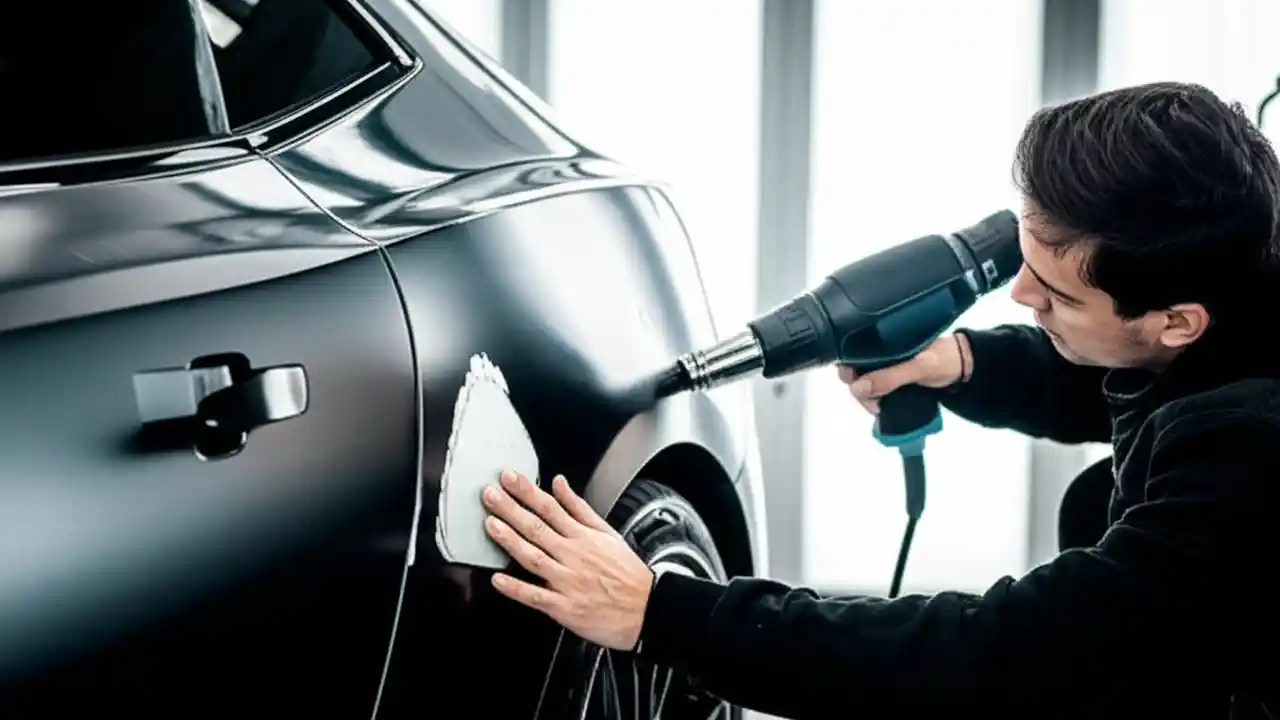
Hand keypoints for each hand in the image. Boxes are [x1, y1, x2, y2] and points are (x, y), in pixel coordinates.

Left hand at [481, 470, 654, 651]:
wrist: (648, 608)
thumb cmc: (627, 572)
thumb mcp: (608, 532)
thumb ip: (579, 507)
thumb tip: (559, 483)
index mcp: (583, 536)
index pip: (550, 507)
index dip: (526, 491)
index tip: (508, 478)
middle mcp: (573, 555)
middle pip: (537, 528)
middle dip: (510, 509)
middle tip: (490, 495)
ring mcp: (567, 581)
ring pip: (533, 557)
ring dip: (510, 540)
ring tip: (490, 525)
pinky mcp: (564, 607)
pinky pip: (536, 596)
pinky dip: (516, 588)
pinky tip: (498, 580)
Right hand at [838, 332, 971, 413]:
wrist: (964, 370)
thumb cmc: (943, 360)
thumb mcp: (919, 366)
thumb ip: (890, 377)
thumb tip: (857, 387)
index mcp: (881, 338)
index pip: (850, 349)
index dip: (846, 365)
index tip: (852, 380)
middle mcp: (878, 351)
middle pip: (852, 369)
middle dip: (857, 387)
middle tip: (872, 400)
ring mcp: (882, 367)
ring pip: (860, 383)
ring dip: (866, 397)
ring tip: (879, 407)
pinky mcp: (888, 381)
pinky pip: (872, 391)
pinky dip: (873, 400)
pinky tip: (880, 407)